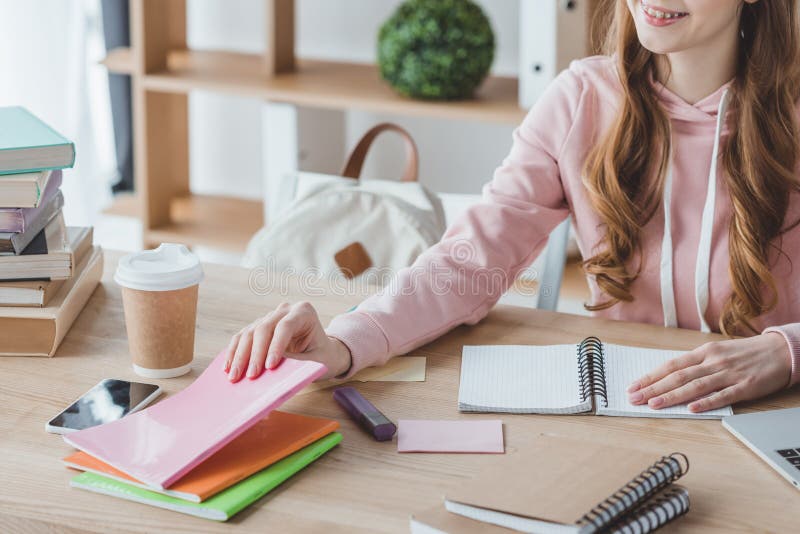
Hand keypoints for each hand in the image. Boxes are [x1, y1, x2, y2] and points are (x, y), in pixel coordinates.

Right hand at [223, 301, 351, 381]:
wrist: (322, 351)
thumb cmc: (323, 356)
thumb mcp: (317, 361)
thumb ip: (296, 362)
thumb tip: (270, 369)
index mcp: (304, 312)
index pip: (285, 326)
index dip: (275, 346)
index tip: (269, 367)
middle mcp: (285, 310)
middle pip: (264, 328)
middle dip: (255, 354)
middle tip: (251, 376)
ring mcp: (270, 317)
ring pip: (249, 332)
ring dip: (240, 356)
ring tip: (234, 377)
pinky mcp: (258, 327)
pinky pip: (242, 337)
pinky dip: (234, 352)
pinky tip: (228, 368)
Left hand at [627, 333, 791, 412]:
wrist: (781, 350)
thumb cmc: (746, 353)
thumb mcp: (717, 352)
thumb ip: (696, 363)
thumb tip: (670, 376)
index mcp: (705, 352)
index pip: (671, 365)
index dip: (650, 376)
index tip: (633, 386)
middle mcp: (713, 361)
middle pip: (678, 375)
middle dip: (653, 387)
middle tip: (634, 398)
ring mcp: (729, 374)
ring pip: (695, 385)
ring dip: (672, 395)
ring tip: (654, 403)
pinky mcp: (746, 386)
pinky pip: (723, 395)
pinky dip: (707, 402)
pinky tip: (692, 409)